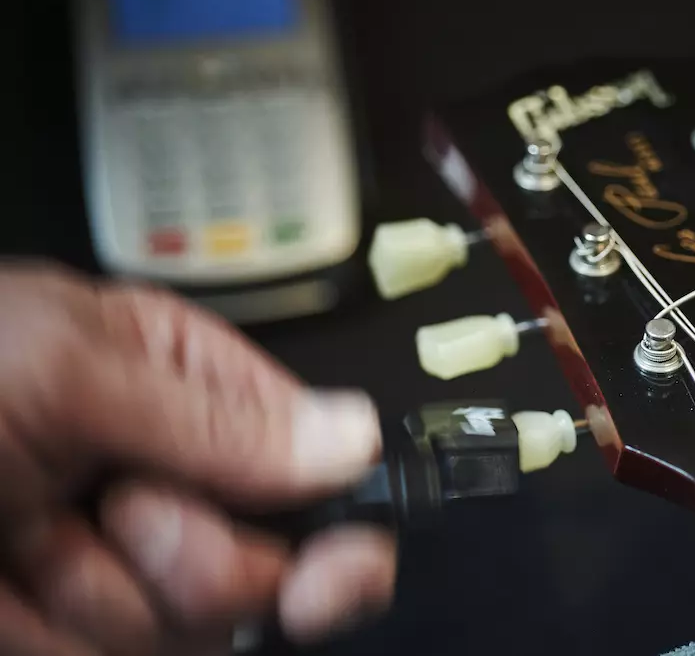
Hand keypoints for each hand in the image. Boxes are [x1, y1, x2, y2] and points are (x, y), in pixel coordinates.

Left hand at [0, 264, 394, 655]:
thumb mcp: (59, 374)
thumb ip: (214, 416)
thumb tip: (352, 437)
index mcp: (186, 386)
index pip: (317, 463)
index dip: (335, 525)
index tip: (323, 581)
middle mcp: (170, 473)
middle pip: (269, 561)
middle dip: (192, 560)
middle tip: (109, 514)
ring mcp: (121, 558)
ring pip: (193, 627)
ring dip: (102, 600)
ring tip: (22, 544)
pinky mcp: (72, 624)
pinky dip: (56, 638)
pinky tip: (6, 596)